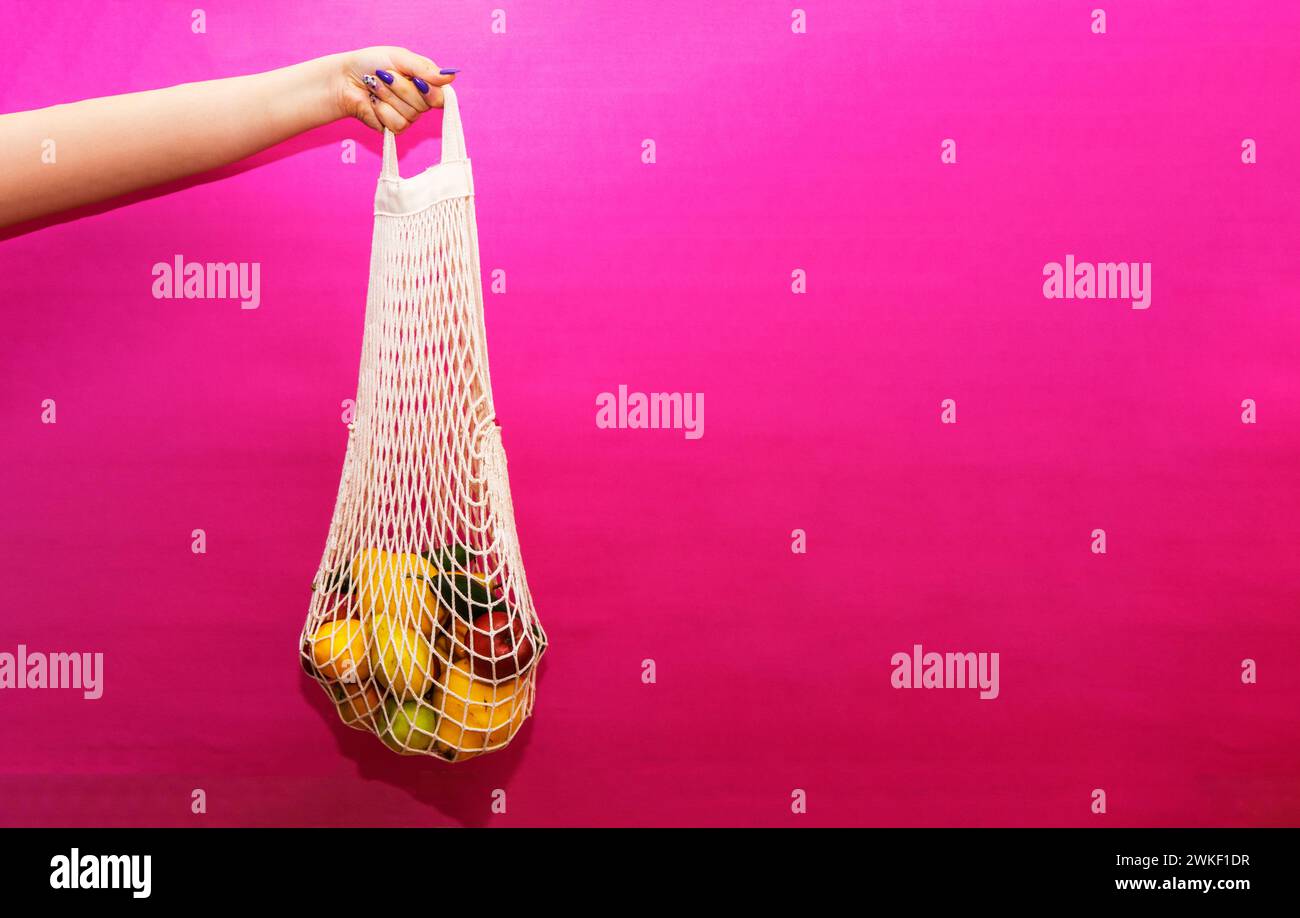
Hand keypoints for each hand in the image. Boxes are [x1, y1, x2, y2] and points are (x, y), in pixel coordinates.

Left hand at [331, 46, 457, 133]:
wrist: (344, 78)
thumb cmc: (371, 63)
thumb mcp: (400, 57)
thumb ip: (424, 68)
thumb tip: (451, 76)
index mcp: (425, 83)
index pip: (442, 97)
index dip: (432, 92)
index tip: (418, 81)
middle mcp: (420, 102)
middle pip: (424, 104)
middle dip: (401, 87)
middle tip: (385, 75)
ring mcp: (408, 116)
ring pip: (410, 115)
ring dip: (388, 97)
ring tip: (375, 86)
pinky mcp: (394, 128)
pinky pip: (397, 124)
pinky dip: (382, 110)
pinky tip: (373, 102)